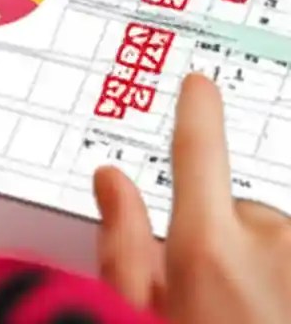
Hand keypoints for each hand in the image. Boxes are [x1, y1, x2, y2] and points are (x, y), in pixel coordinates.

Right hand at [96, 72, 290, 322]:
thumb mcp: (136, 314)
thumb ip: (121, 246)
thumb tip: (110, 181)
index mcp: (206, 247)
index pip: (198, 152)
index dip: (198, 113)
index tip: (199, 84)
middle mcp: (268, 243)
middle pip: (238, 212)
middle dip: (223, 241)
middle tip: (208, 301)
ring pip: (276, 239)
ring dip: (263, 267)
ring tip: (243, 316)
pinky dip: (283, 278)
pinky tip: (271, 310)